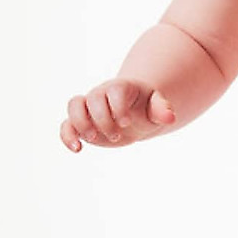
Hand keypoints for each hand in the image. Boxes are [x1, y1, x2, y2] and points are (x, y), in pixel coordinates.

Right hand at [60, 78, 175, 151]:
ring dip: (80, 124)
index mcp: (121, 88)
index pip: (114, 90)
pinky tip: (78, 149)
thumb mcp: (157, 107)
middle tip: (117, 136)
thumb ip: (162, 109)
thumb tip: (170, 117)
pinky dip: (67, 136)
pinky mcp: (82, 123)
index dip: (118, 107)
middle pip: (93, 98)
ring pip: (74, 106)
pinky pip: (66, 124)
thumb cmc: (147, 108)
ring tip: (93, 139)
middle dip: (102, 119)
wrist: (135, 114)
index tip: (127, 123)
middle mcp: (102, 94)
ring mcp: (89, 108)